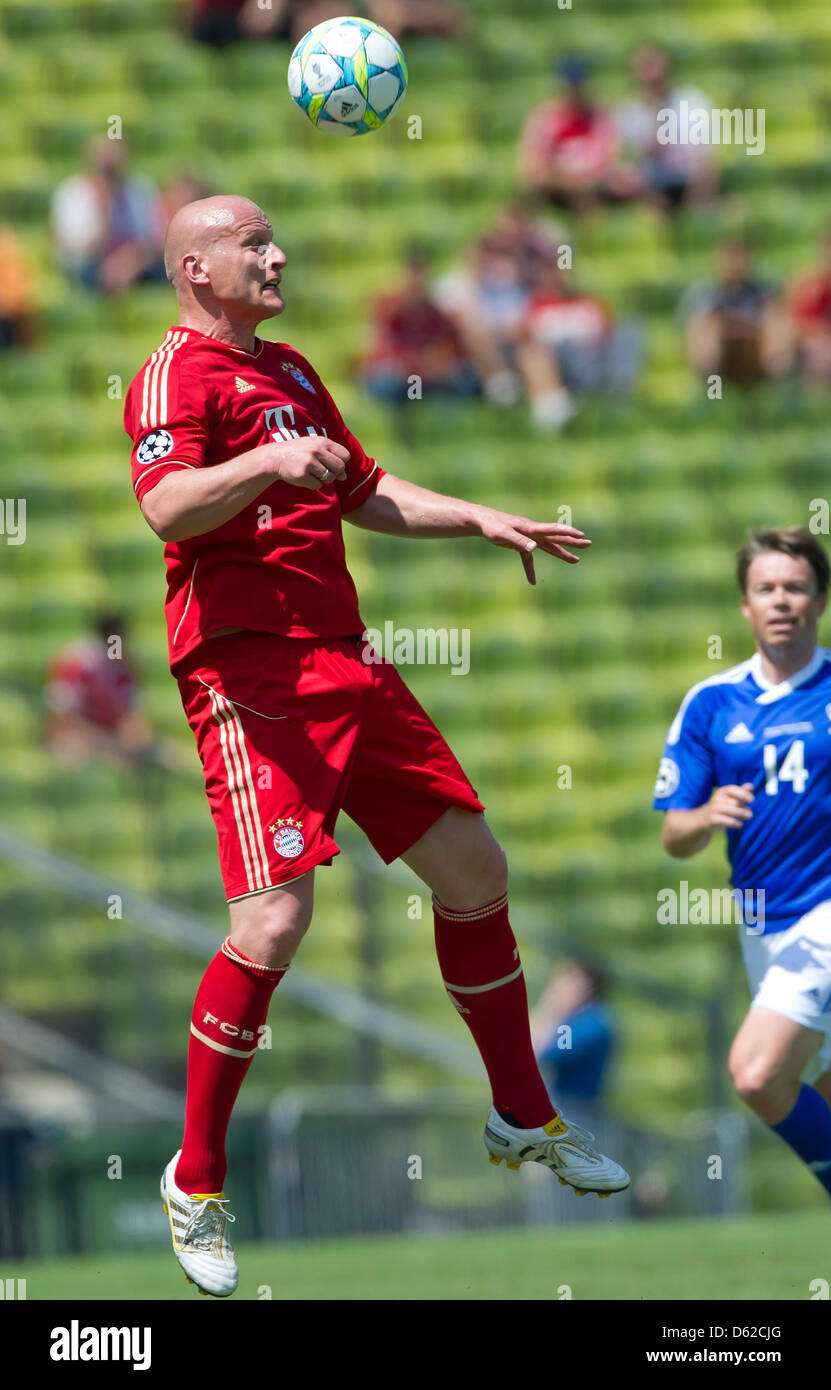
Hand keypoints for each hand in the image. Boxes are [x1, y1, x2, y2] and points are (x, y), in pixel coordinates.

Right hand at [267, 437, 349, 489]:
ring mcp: (309, 463)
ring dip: (323, 480)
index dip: (341, 462)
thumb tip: (344, 476)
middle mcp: (317, 450)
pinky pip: (317, 485)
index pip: (345, 455)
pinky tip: (305, 477)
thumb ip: (331, 458)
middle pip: (340, 467)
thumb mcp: (315, 448)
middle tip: (324, 471)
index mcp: (322, 442)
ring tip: (312, 473)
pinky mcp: (302, 475)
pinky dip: (313, 484)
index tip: (332, 464)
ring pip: (329, 478)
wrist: (276, 457)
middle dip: (335, 473)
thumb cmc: (299, 453)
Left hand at [475, 507, 590, 583]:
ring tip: (576, 560)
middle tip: (588, 544)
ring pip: (548, 547)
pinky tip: (532, 582)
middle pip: (556, 538)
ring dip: (561, 553)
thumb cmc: (491, 525)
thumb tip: (534, 548)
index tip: (582, 535)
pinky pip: (528, 559)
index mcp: (530, 528)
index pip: (553, 530)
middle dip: (572, 542)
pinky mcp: (519, 544)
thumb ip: (518, 541)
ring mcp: (527, 538)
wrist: (481, 521)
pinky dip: (530, 569)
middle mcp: (532, 532)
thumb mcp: (503, 534)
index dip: (568, 533)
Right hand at [706, 783, 754, 830]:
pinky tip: (739, 824)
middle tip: (749, 813)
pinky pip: (727, 821)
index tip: (751, 800)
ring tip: (748, 817)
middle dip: (744, 808)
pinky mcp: (713, 819)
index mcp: (722, 792)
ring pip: (731, 811)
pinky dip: (735, 823)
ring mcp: (714, 809)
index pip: (732, 789)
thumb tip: (750, 785)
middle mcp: (717, 799)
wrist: (703, 819)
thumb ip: (741, 792)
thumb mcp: (730, 798)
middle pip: (734, 802)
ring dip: (742, 814)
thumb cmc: (721, 807)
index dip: (743, 794)